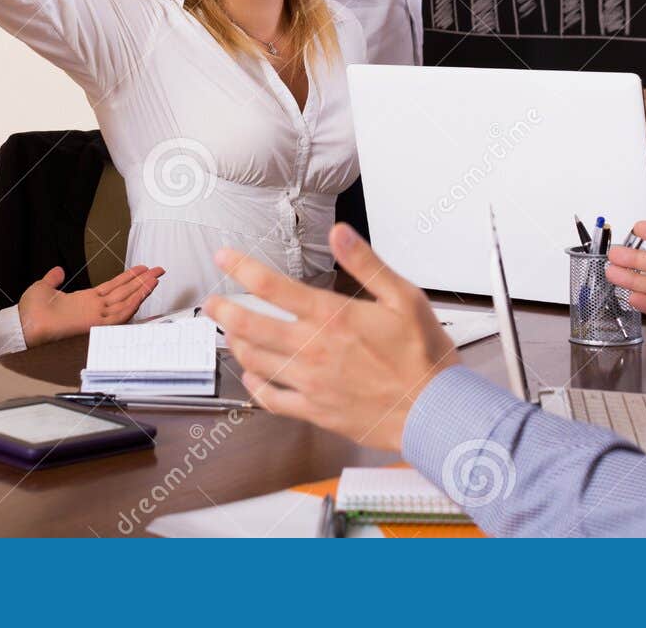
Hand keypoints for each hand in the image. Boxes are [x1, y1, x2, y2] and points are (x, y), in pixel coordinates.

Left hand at [17, 264, 164, 345]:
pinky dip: (131, 304)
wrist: (24, 324)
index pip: (113, 287)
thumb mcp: (43, 288)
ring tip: (155, 278)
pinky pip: (118, 314)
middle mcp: (93, 308)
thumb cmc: (31, 311)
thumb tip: (58, 271)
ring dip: (141, 289)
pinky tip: (142, 295)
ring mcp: (95, 315)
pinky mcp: (93, 322)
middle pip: (124, 292)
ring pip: (125, 301)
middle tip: (158, 271)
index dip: (128, 278)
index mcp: (84, 300)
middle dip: (142, 281)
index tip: (141, 270)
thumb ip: (53, 279)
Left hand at [204, 224, 459, 450]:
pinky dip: (254, 386)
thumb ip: (366, 264)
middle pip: (250, 325)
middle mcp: (313, 349)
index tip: (225, 257)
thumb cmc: (423, 357)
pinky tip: (251, 377)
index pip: (271, 287)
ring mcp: (310, 382)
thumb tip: (340, 233)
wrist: (434, 411)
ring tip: (227, 332)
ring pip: (255, 361)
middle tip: (211, 302)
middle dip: (224, 310)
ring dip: (235, 343)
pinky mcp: (315, 410)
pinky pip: (271, 399)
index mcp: (332, 317)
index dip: (241, 267)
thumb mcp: (404, 297)